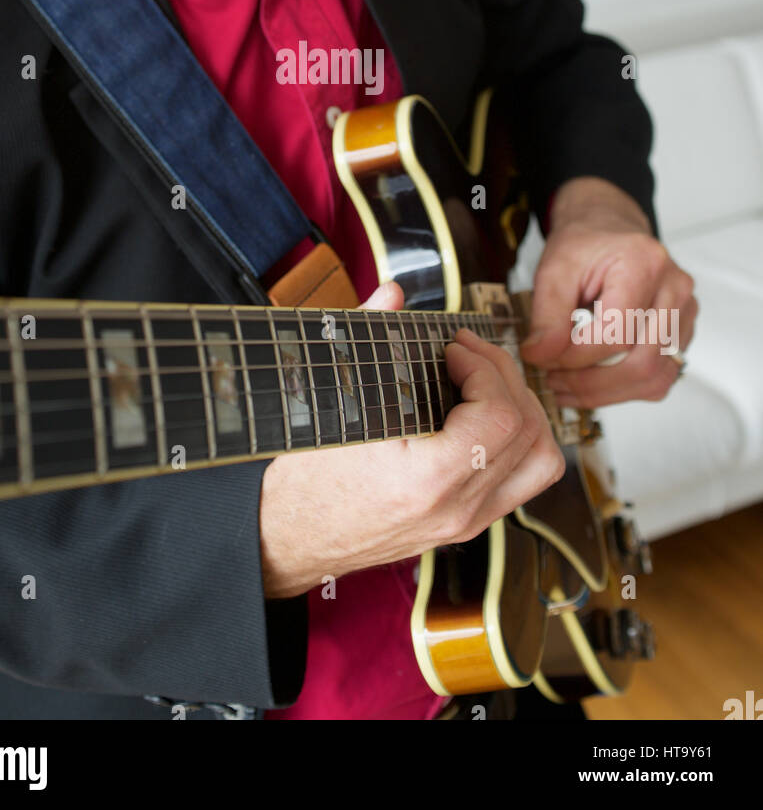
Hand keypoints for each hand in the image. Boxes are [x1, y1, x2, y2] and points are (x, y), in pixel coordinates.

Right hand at [259, 280, 563, 598]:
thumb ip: (368, 338)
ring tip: (487, 381)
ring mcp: (469, 521)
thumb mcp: (334, 400)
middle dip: (504, 375)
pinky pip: (524, 480)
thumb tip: (392, 294)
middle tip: (468, 352)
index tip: (452, 351)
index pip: (499, 417)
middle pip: (527, 431)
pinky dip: (519, 438)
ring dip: (524, 408)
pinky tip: (485, 413)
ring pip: (541, 460)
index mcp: (427, 481)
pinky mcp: (469, 524)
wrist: (291, 538)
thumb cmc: (307, 480)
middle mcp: (458, 508)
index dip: (485, 369)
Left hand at [520, 177, 698, 408]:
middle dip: (591, 382)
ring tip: (567, 385)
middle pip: (642, 363)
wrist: (607, 228)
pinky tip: (591, 382)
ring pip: (655, 378)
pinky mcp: (681, 333)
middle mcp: (674, 288)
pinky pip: (660, 377)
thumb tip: (540, 357)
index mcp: (644, 264)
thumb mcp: (553, 269)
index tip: (543, 358)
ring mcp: (685, 312)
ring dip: (607, 392)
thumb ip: (546, 315)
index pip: (616, 334)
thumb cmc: (584, 244)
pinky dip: (624, 389)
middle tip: (553, 379)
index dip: (575, 357)